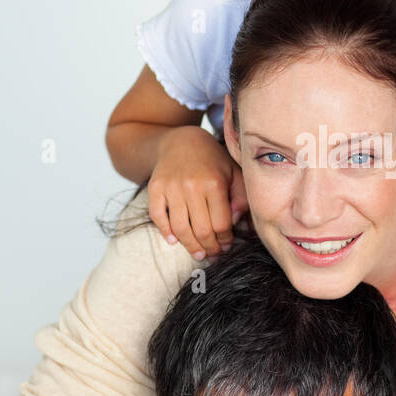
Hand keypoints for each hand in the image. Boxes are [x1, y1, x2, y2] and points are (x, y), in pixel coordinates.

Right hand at [148, 127, 248, 259]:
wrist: (182, 141)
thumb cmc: (212, 160)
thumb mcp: (234, 173)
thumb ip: (240, 198)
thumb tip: (235, 223)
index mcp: (214, 183)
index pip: (221, 224)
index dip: (225, 239)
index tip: (227, 245)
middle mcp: (192, 186)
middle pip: (202, 230)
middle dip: (210, 247)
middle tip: (214, 254)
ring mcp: (171, 188)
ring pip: (180, 228)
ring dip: (190, 246)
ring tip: (199, 254)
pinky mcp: (155, 188)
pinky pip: (158, 217)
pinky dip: (165, 232)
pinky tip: (175, 240)